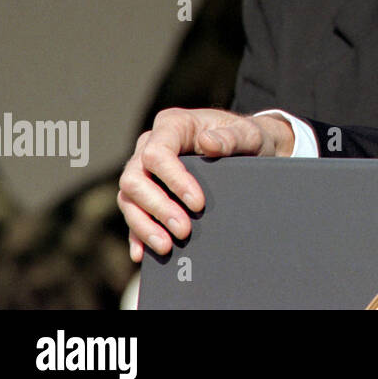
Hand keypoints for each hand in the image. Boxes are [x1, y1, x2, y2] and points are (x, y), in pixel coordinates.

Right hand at [117, 108, 294, 261]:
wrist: (249, 148)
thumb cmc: (245, 137)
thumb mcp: (248, 134)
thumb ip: (231, 137)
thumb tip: (207, 143)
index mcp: (172, 125)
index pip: (157, 153)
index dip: (173, 180)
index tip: (198, 203)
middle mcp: (150, 145)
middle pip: (135, 179)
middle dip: (158, 208)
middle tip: (184, 230)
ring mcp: (145, 169)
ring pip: (129, 198)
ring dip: (145, 225)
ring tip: (166, 246)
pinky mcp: (146, 191)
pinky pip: (133, 212)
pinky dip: (137, 233)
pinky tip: (142, 253)